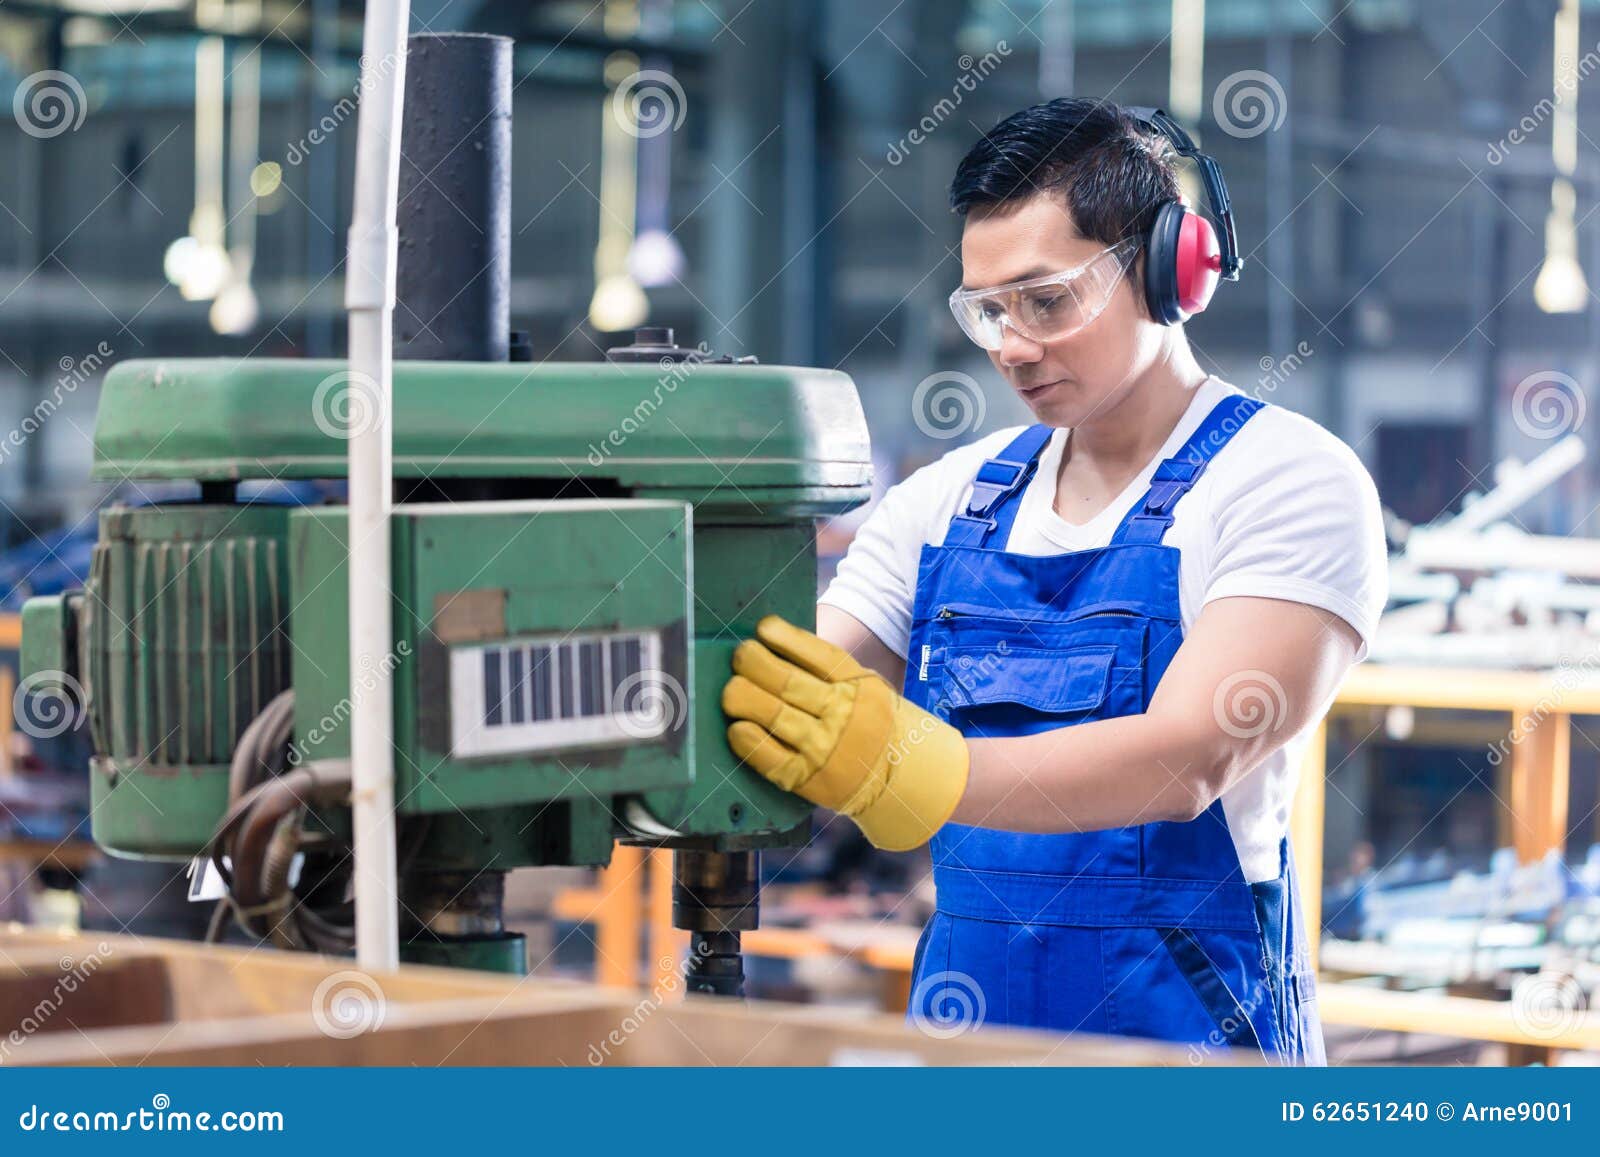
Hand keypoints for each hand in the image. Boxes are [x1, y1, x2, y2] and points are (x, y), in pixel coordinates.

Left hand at [721, 615, 968, 850]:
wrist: (899, 779)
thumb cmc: (872, 723)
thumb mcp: (867, 688)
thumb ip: (830, 671)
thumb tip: (776, 646)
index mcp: (858, 686)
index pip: (819, 655)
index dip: (787, 638)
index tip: (763, 628)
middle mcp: (842, 715)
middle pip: (788, 683)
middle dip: (754, 663)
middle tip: (741, 656)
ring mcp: (823, 748)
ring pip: (774, 715)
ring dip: (743, 697)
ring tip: (731, 688)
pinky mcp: (806, 778)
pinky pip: (769, 757)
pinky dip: (747, 739)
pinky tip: (735, 727)